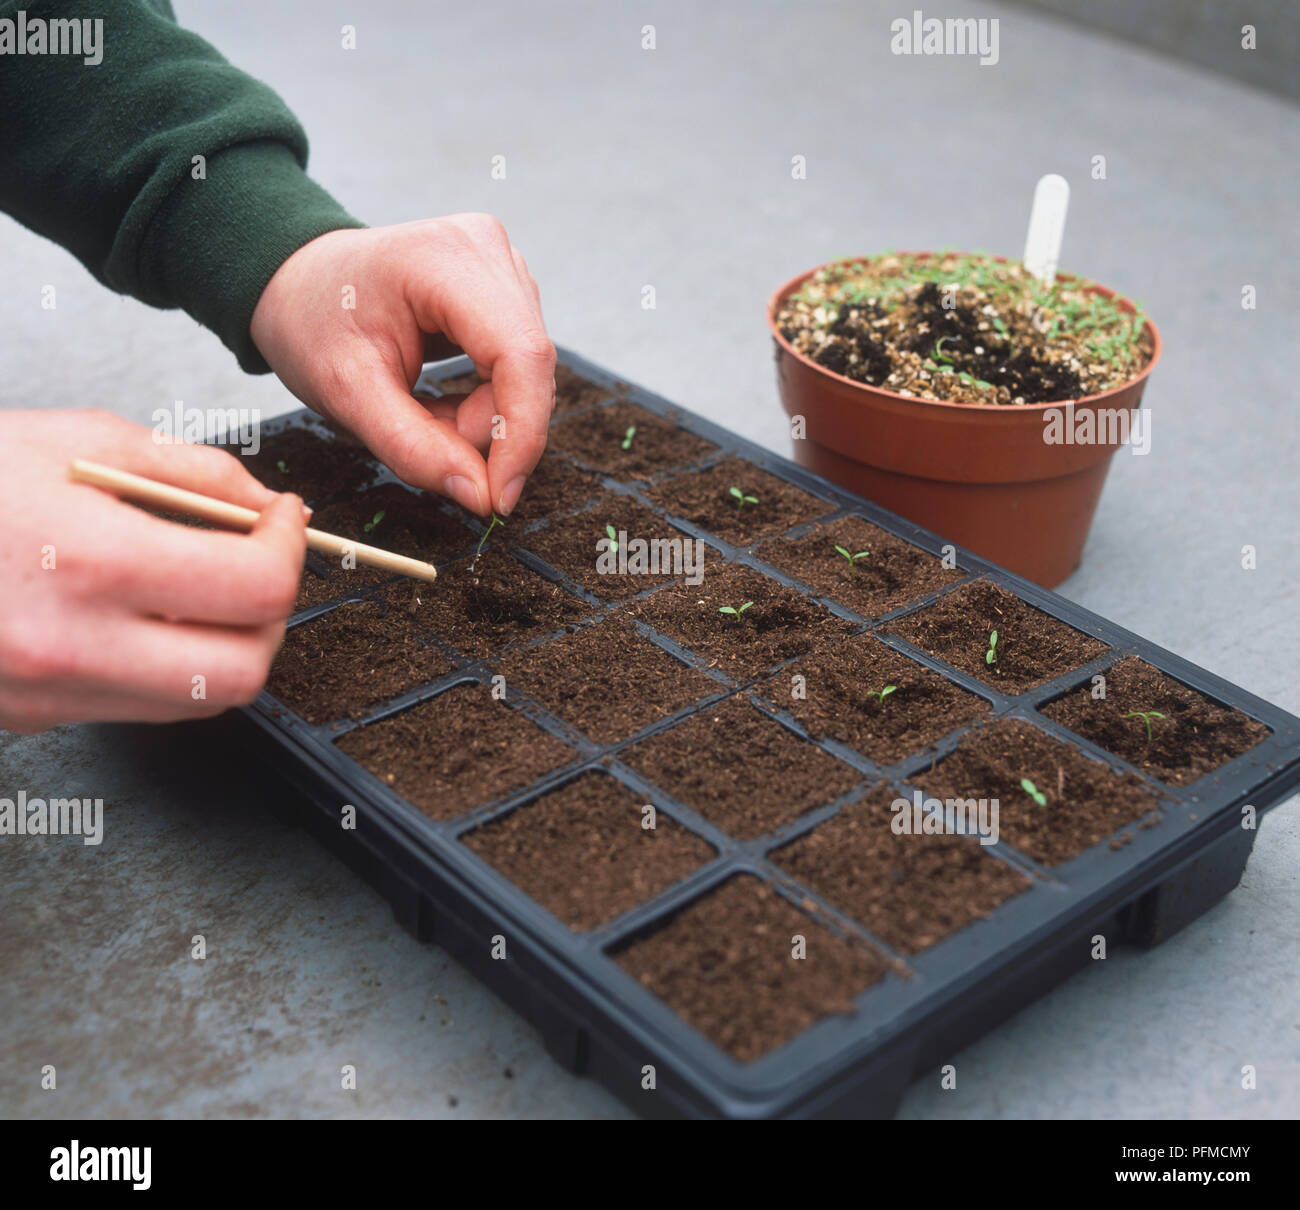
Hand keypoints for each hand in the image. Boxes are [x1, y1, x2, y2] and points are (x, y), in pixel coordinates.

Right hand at [0, 410, 306, 732]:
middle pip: (243, 670)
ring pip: (200, 701)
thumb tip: (264, 507)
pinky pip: (145, 706)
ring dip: (227, 643)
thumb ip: (190, 473)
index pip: (255, 588)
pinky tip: (147, 613)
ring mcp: (51, 694)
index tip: (284, 521)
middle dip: (272, 615)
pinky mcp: (38, 716)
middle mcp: (72, 646)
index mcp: (88, 563)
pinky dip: (172, 664)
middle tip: (259, 565)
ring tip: (203, 585)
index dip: (290, 549)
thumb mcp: (75, 440)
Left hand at [249, 214, 555, 517]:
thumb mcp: (347, 394)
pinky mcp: (506, 288)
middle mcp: (486, 251)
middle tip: (432, 449)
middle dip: (488, 429)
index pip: (520, 354)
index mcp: (445, 261)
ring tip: (423, 414)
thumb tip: (479, 494)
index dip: (522, 432)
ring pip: (526, 374)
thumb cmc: (312, 322)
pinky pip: (517, 366)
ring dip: (482, 417)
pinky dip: (484, 401)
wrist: (297, 283)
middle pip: (526, 367)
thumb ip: (413, 448)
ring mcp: (502, 266)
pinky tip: (441, 401)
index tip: (501, 495)